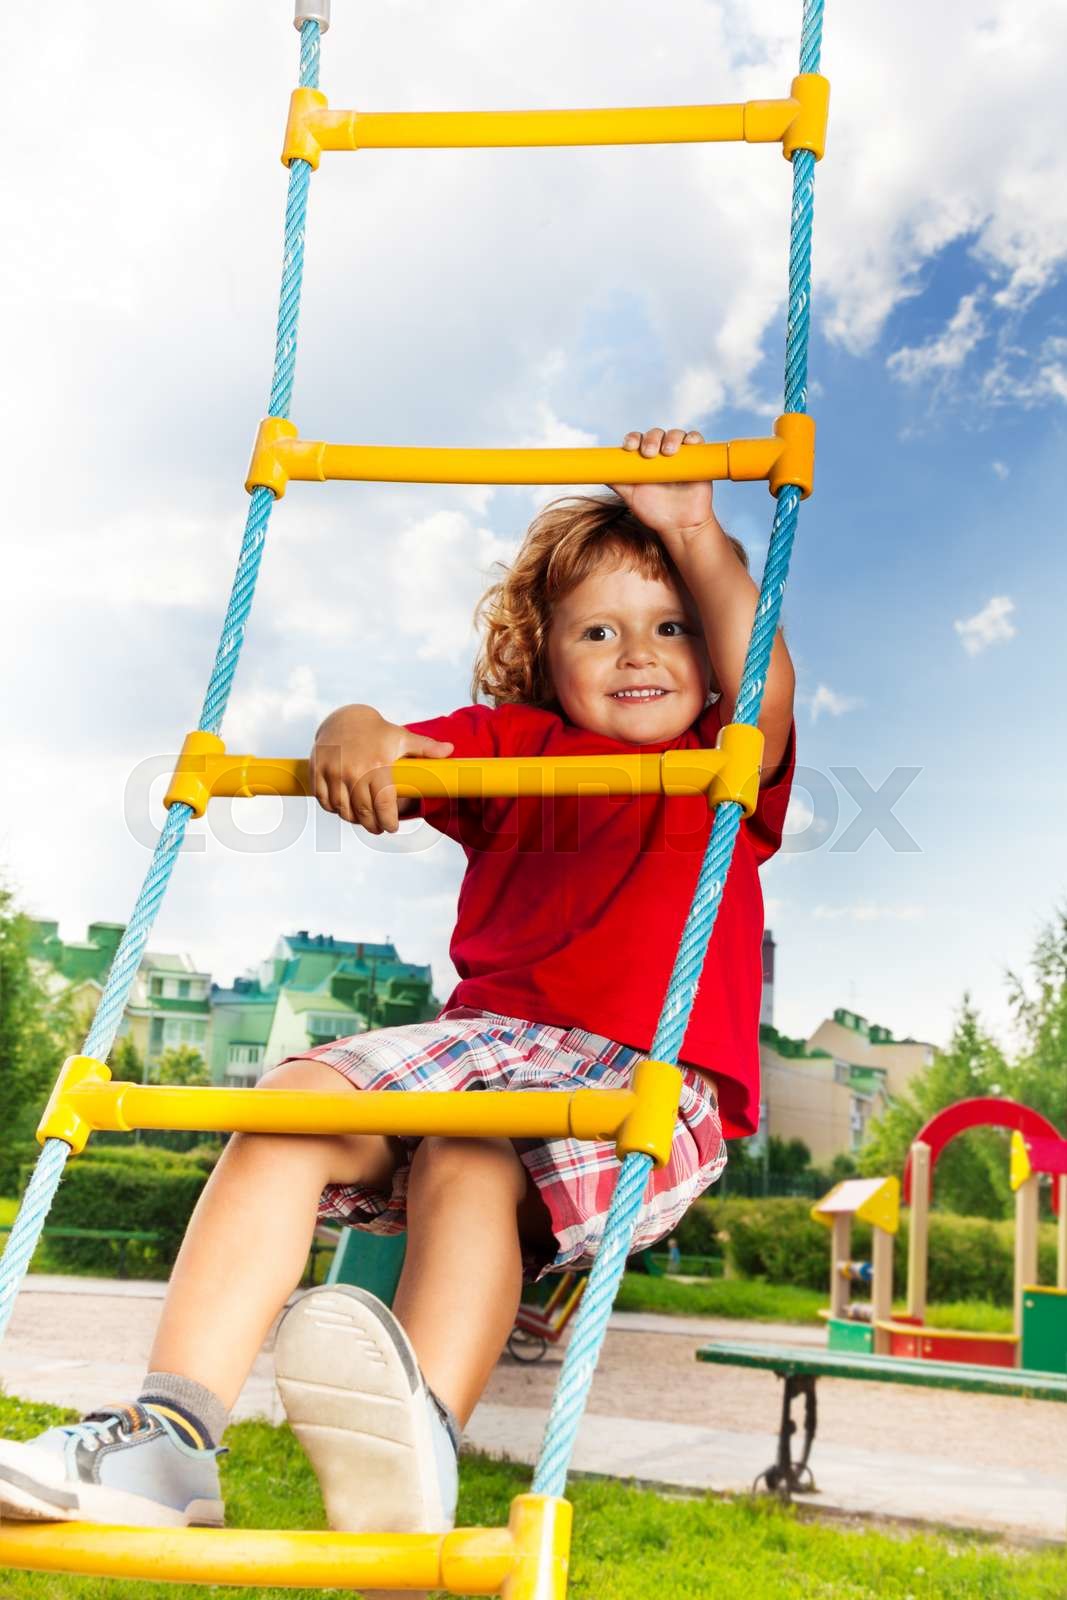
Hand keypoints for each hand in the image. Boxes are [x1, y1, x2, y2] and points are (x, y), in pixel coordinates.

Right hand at [309, 704, 453, 833]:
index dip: (388, 822)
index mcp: (377, 765)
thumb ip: (426, 748)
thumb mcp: (402, 737)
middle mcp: (354, 770)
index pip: (383, 805)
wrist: (345, 717)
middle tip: (379, 828)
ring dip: (353, 819)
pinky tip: (343, 809)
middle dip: (372, 825)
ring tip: (362, 819)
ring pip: (342, 809)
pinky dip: (333, 809)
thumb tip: (451, 750)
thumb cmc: (378, 731)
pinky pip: (324, 800)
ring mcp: (333, 771)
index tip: (392, 827)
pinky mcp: (318, 770)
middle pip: (363, 812)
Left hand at [608, 427, 718, 558]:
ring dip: (671, 437)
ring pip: (675, 434)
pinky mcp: (697, 458)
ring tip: (668, 452)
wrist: (680, 525)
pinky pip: (696, 440)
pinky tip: (689, 443)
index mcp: (643, 459)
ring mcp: (680, 454)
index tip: (629, 447)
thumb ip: (616, 482)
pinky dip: (693, 438)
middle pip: (654, 434)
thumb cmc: (654, 511)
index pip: (636, 440)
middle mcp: (660, 453)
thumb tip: (594, 471)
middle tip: (649, 453)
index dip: (632, 439)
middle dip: (650, 439)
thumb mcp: (630, 497)